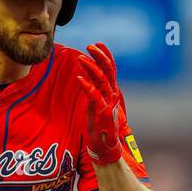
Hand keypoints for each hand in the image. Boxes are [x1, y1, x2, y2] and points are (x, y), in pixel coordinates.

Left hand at [74, 43, 124, 163]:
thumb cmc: (99, 126)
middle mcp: (112, 95)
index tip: (97, 44)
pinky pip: (95, 95)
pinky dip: (87, 85)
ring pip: (102, 79)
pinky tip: (79, 78)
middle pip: (109, 70)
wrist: (105, 146)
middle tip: (90, 46)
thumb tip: (87, 77)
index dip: (105, 55)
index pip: (111, 69)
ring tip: (80, 58)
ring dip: (91, 67)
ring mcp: (108, 103)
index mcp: (111, 92)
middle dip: (100, 56)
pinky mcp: (102, 112)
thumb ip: (95, 90)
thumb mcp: (97, 104)